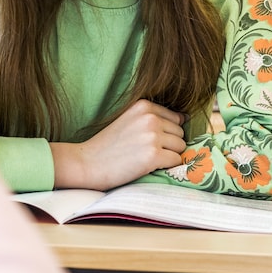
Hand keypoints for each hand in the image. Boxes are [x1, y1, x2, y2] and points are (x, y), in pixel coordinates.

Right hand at [51, 99, 185, 189]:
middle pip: (180, 133)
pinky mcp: (154, 155)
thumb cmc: (107, 145)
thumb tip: (185, 118)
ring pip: (181, 147)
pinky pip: (176, 161)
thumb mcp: (128, 120)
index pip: (176, 118)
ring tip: (146, 158)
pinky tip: (148, 166)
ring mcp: (152, 136)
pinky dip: (166, 167)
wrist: (87, 163)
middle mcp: (150, 118)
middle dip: (169, 144)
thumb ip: (152, 117)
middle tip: (146, 151)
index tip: (149, 141)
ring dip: (168, 156)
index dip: (166, 133)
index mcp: (144, 105)